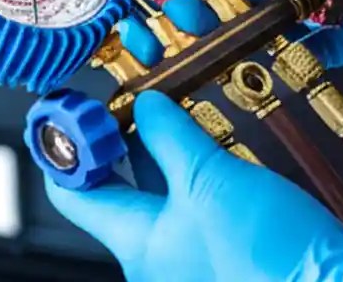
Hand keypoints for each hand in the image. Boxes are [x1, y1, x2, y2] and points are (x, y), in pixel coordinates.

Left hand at [45, 89, 342, 281]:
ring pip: (164, 185)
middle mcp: (157, 254)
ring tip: (174, 96)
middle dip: (125, 128)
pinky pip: (200, 197)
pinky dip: (201, 160)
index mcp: (136, 242)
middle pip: (118, 181)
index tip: (69, 105)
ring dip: (167, 138)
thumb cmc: (276, 257)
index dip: (65, 144)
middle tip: (133, 85)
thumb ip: (170, 136)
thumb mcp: (211, 178)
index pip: (70, 190)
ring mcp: (193, 253)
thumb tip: (146, 106)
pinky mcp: (229, 248)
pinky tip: (215, 132)